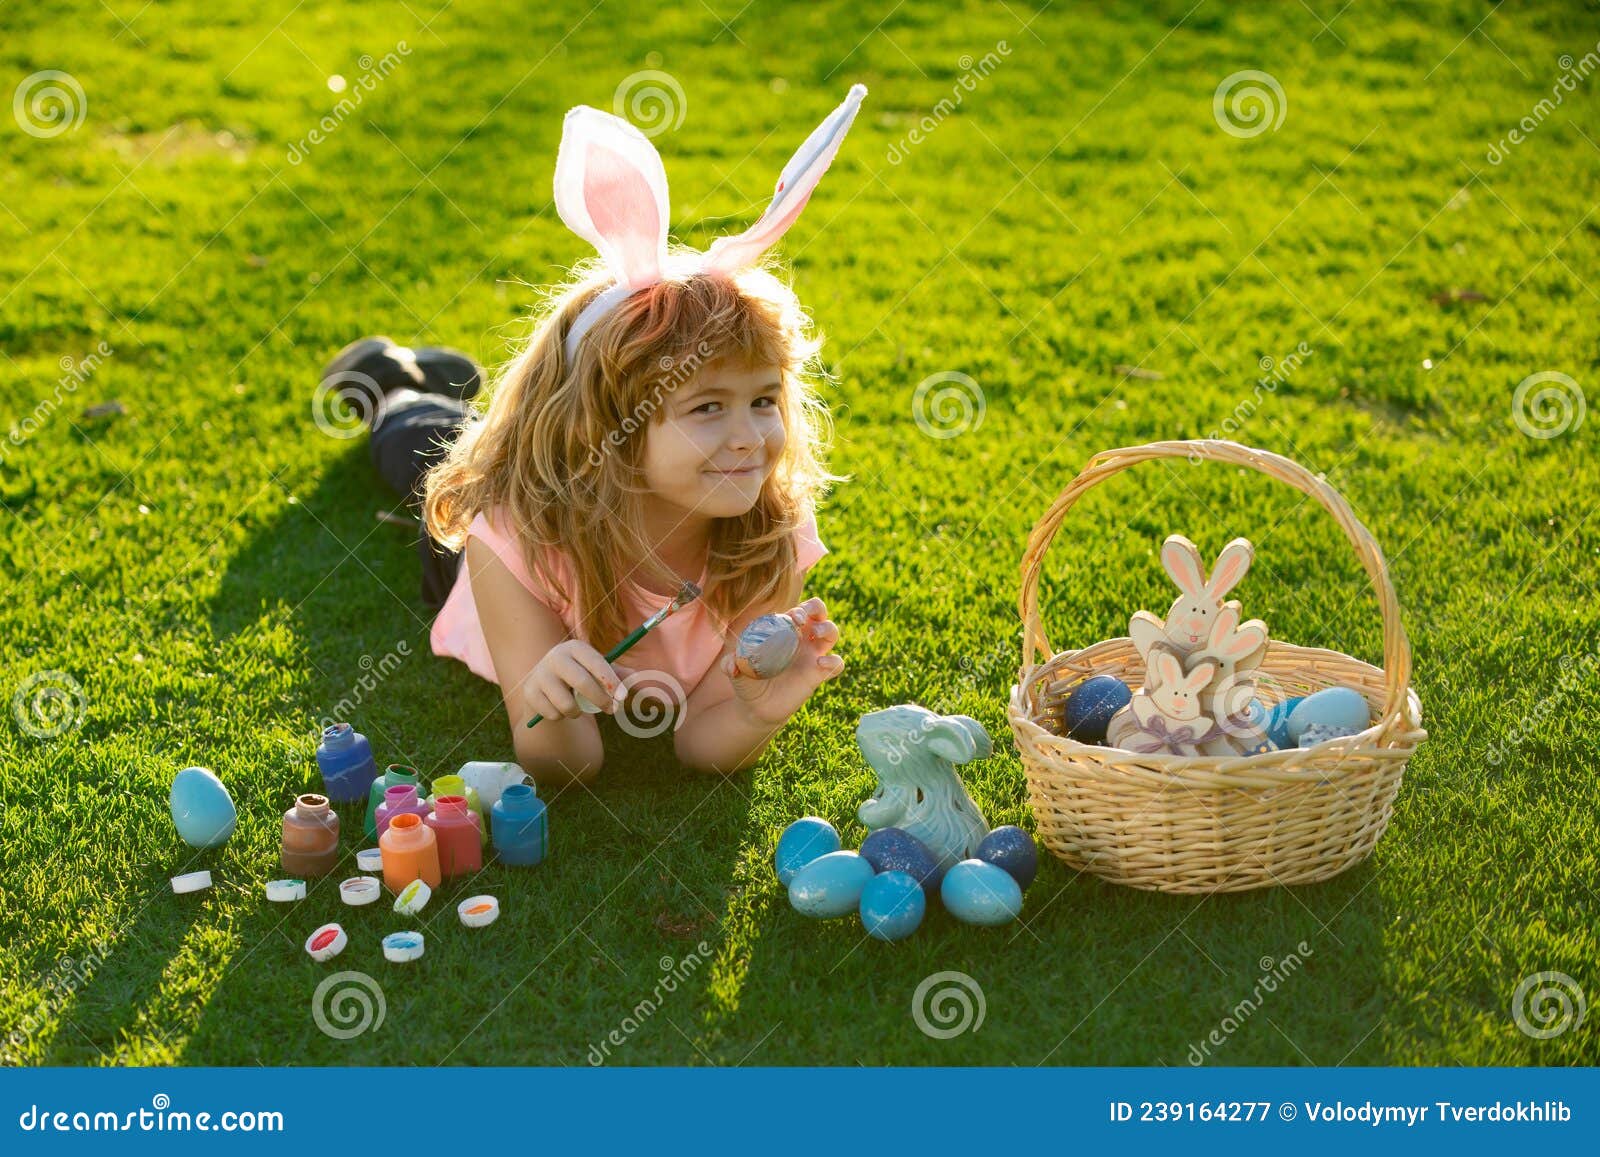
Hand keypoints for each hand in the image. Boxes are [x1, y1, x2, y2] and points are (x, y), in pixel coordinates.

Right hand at [522, 641, 630, 721]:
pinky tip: (557, 707)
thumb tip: (637, 677)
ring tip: (576, 707)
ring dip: (577, 712)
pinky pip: (553, 715)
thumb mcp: (599, 672)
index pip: (596, 663)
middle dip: (601, 700)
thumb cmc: (580, 676)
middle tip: (612, 710)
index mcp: (575, 647)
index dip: (611, 681)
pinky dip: (560, 717)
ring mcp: (540, 674)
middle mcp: (555, 657)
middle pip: (582, 683)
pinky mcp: (529, 693)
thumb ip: (619, 675)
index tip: (623, 697)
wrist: (545, 685)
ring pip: (567, 705)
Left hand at [719, 597, 843, 724]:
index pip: (798, 610)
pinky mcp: (819, 674)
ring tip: (817, 633)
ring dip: (828, 628)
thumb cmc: (748, 681)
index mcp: (783, 630)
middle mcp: (801, 638)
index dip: (798, 609)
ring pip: (831, 632)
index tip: (791, 618)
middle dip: (816, 609)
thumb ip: (731, 665)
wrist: (758, 707)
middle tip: (803, 620)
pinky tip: (820, 664)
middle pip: (819, 612)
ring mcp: (812, 655)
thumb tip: (732, 665)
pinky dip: (833, 661)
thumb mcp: (736, 672)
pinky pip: (836, 663)